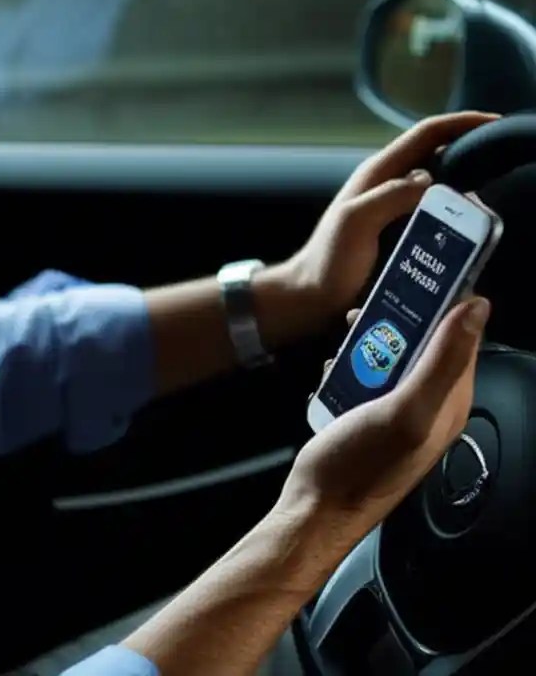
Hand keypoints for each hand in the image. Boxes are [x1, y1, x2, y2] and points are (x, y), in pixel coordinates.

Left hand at [280, 112, 499, 317]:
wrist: (313, 296)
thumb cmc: (327, 261)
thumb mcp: (355, 222)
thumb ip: (388, 196)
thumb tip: (430, 179)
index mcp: (378, 173)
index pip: (426, 134)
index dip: (462, 123)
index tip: (495, 122)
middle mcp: (390, 185)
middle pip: (441, 158)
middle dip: (471, 160)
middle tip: (497, 178)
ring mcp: (397, 209)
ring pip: (443, 189)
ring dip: (466, 196)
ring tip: (486, 214)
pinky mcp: (402, 232)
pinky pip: (437, 217)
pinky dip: (455, 220)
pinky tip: (468, 235)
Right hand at [281, 297, 490, 528]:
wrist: (315, 510)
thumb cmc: (358, 467)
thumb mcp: (405, 410)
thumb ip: (442, 360)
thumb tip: (476, 309)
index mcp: (450, 403)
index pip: (463, 340)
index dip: (446, 308)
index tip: (419, 282)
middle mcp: (430, 408)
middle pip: (425, 348)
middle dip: (398, 324)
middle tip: (366, 311)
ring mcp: (398, 417)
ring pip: (392, 362)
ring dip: (369, 346)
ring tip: (344, 341)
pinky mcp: (369, 422)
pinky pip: (367, 383)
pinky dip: (351, 370)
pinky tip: (332, 373)